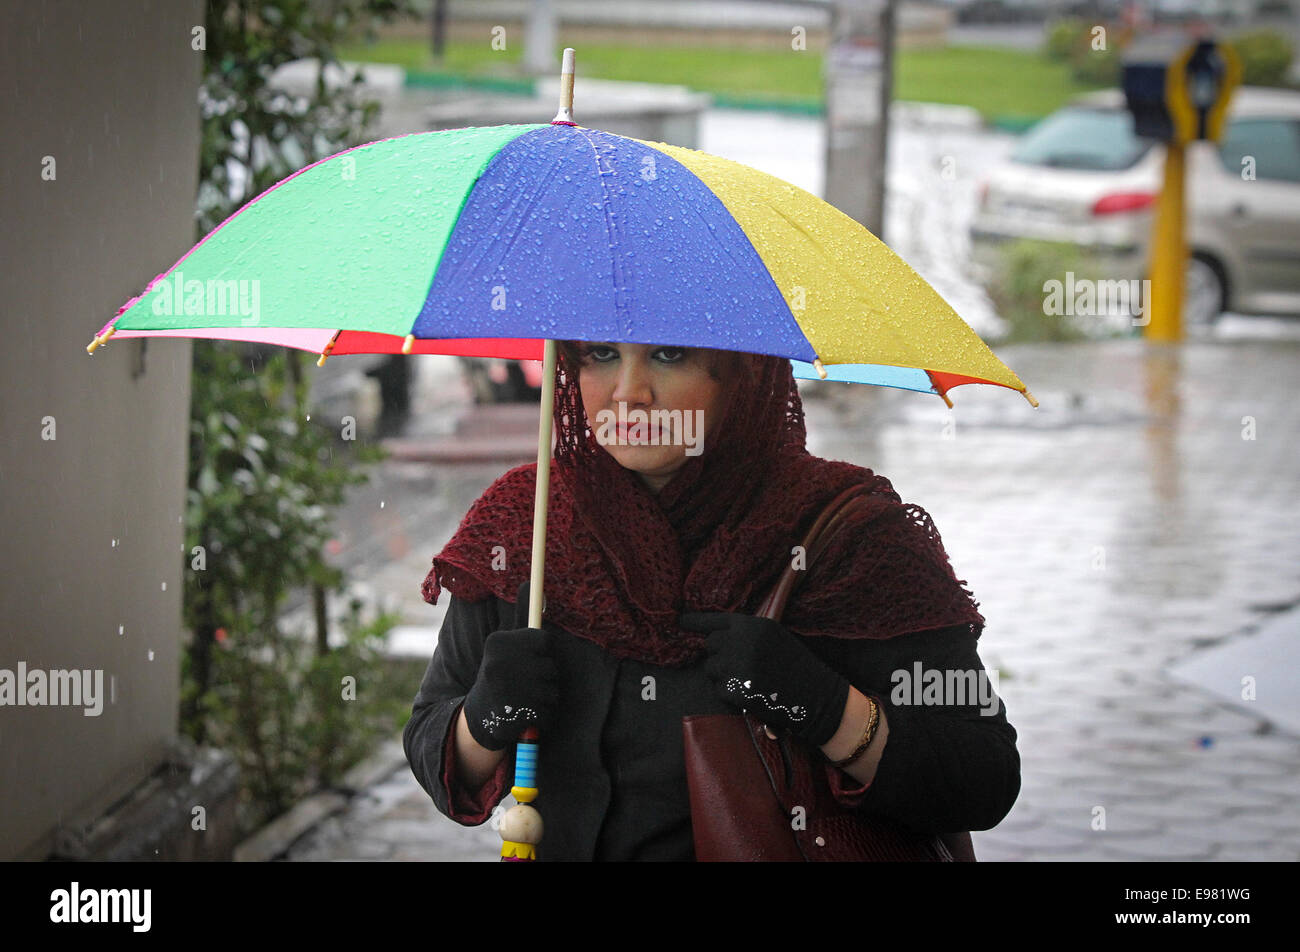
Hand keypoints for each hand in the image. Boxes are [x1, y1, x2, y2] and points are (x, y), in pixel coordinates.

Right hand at [463, 582, 558, 750]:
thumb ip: (522, 614)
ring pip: (552, 691)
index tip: (529, 658)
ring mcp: (505, 691)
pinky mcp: (512, 716)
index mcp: (498, 642)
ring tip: (526, 697)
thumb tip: (527, 583)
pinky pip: (548, 712)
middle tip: (526, 681)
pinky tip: (526, 713)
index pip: (544, 640)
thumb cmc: (501, 671)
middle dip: (546, 677)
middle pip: (551, 667)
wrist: (480, 714)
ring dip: (546, 697)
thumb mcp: (506, 642)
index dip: (542, 651)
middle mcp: (499, 664)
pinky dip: (544, 715)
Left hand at [679, 612, 848, 746]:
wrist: (817, 695)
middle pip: (711, 645)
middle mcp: (742, 641)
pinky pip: (719, 689)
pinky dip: (730, 693)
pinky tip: (750, 692)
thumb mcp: (774, 637)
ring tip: (748, 679)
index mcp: (753, 625)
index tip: (681, 621)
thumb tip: (714, 637)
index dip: (696, 621)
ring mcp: (738, 666)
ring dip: (723, 675)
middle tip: (741, 665)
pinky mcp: (737, 690)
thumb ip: (746, 634)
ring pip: (711, 668)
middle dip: (720, 655)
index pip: (715, 620)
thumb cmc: (796, 665)